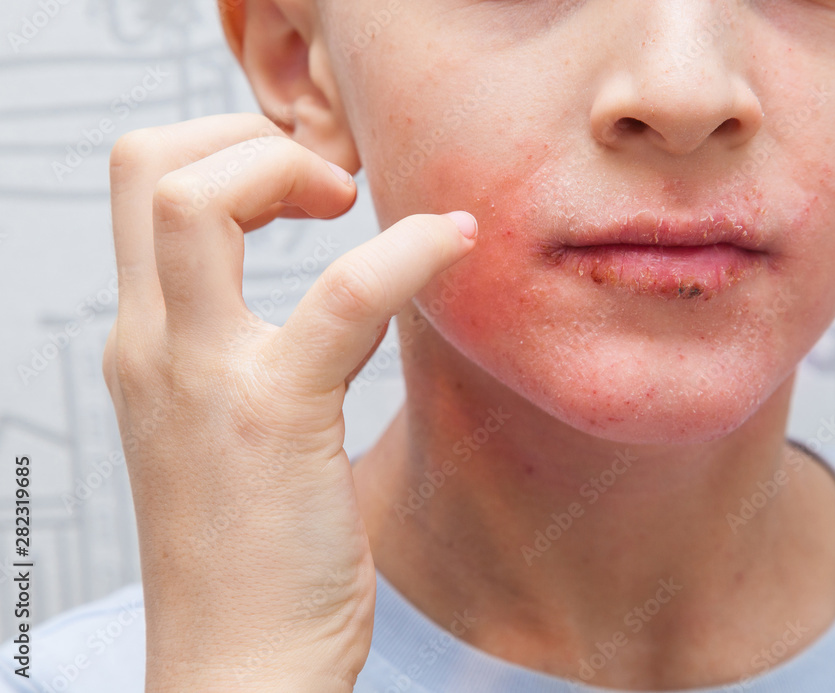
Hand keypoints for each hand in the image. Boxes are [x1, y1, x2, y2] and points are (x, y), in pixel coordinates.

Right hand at [102, 113, 476, 691]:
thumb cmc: (249, 553)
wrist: (240, 666)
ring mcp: (202, 377)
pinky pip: (340, 293)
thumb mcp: (225, 430)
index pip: (142, 187)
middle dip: (244, 138)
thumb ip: (253, 353)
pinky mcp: (272, 416)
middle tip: (326, 182)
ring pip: (201, 202)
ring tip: (357, 203)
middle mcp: (153, 348)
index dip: (224, 153)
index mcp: (146, 346)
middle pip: (149, 166)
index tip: (302, 185)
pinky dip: (404, 251)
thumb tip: (345, 288)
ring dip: (290, 168)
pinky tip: (452, 243)